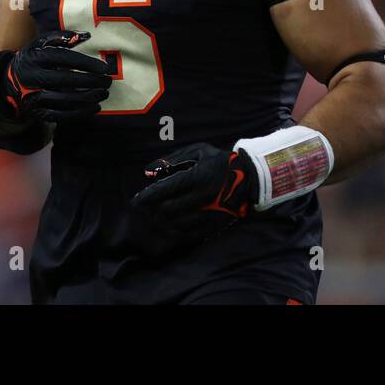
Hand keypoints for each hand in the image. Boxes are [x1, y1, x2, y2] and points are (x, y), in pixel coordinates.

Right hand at [0, 30, 113, 122]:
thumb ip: (64, 37)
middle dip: (90, 82)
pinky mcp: (37, 112)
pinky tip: (94, 107)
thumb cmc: (35, 57)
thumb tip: (87, 35)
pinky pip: (60, 115)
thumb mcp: (43, 42)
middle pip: (64, 80)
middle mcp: (33, 76)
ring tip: (104, 93)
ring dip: (87, 98)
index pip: (64, 58)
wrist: (9, 80)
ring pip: (63, 100)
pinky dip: (80, 113)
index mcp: (36, 57)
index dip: (85, 63)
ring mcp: (33, 96)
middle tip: (108, 82)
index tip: (104, 68)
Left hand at [131, 142, 257, 238]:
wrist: (249, 179)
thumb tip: (149, 172)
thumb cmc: (219, 161)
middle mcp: (201, 197)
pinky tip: (172, 223)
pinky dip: (176, 229)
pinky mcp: (214, 225)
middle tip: (146, 208)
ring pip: (175, 223)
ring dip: (162, 221)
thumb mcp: (198, 151)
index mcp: (197, 177)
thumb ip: (173, 160)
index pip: (164, 190)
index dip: (147, 197)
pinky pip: (188, 233)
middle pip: (167, 209)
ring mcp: (208, 212)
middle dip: (152, 209)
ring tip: (156, 216)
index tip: (136, 201)